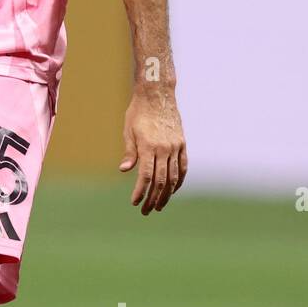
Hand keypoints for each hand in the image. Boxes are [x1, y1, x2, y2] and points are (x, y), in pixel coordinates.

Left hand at [119, 88, 187, 213]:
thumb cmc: (138, 113)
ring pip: (173, 177)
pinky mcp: (182, 144)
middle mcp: (164, 148)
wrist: (158, 95)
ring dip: (166, 194)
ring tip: (159, 206)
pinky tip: (172, 190)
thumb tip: (124, 170)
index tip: (135, 202)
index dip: (140, 191)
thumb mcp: (129, 130)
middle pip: (160, 181)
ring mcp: (175, 147)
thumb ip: (129, 152)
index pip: (146, 176)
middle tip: (146, 211)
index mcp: (148, 146)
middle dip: (153, 198)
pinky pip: (183, 167)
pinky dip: (178, 181)